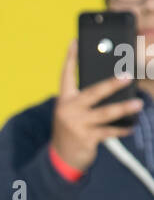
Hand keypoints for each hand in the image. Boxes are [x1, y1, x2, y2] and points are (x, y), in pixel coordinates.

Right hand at [50, 40, 142, 173]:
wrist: (61, 158)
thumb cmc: (72, 129)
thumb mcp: (72, 112)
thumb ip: (84, 100)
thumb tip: (113, 86)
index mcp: (64, 100)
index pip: (66, 75)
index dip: (70, 58)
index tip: (75, 41)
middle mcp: (68, 110)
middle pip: (93, 93)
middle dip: (111, 84)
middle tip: (128, 76)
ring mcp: (76, 125)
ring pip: (104, 114)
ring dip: (123, 108)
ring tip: (138, 103)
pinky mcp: (85, 139)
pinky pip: (108, 132)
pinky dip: (121, 129)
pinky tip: (131, 126)